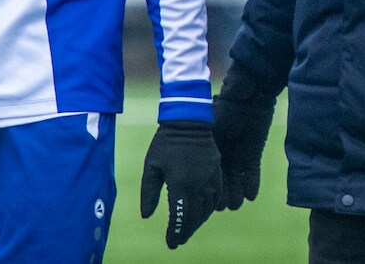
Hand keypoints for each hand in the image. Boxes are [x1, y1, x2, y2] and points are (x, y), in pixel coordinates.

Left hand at [139, 121, 222, 248]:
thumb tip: (147, 216)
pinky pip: (216, 195)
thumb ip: (149, 192)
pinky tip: (204, 212)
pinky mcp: (217, 171)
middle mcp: (198, 184)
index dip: (175, 232)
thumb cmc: (165, 143)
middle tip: (179, 240)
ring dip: (198, 221)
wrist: (188, 121)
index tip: (171, 243)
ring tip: (189, 229)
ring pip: (207, 208)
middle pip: (194, 216)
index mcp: (180, 183)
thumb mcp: (151, 166)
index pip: (180, 216)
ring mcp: (210, 177)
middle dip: (186, 230)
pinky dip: (210, 207)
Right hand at [212, 68, 276, 210]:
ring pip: (237, 183)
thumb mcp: (207, 132)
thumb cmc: (220, 112)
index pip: (205, 178)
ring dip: (236, 194)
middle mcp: (222, 159)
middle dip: (221, 198)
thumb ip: (200, 152)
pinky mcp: (253, 155)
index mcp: (208, 153)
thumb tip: (191, 172)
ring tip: (235, 202)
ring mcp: (238, 157)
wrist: (244, 98)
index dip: (204, 191)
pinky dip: (251, 185)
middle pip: (221, 185)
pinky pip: (252, 175)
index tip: (204, 202)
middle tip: (220, 206)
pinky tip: (250, 195)